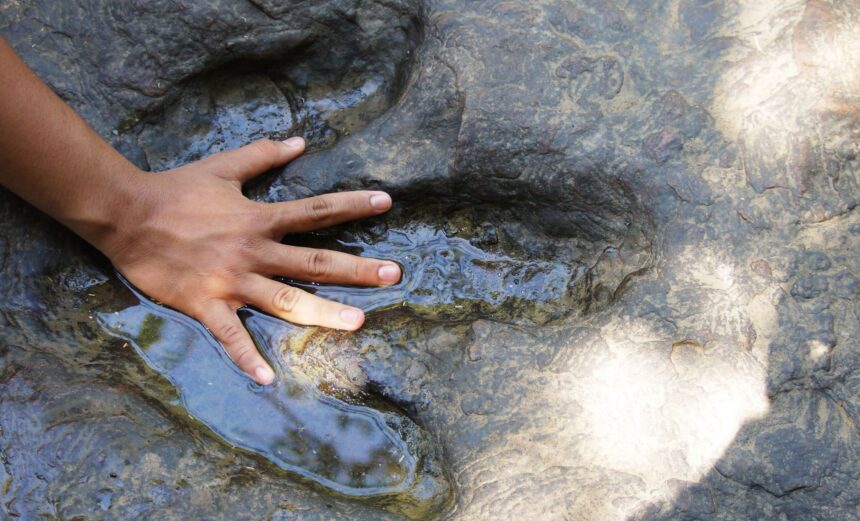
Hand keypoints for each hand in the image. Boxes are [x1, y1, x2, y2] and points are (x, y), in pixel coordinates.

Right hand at [102, 137, 400, 384]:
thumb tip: (300, 141)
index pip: (317, 211)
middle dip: (357, 268)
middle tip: (394, 275)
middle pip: (314, 261)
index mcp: (259, 219)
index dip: (353, 206)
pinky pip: (230, 336)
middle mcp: (253, 252)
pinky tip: (269, 380)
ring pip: (285, 300)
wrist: (125, 214)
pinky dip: (247, 358)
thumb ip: (263, 156)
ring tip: (358, 322)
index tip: (387, 203)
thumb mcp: (223, 166)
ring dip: (323, 313)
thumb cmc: (175, 189)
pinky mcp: (206, 304)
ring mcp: (232, 281)